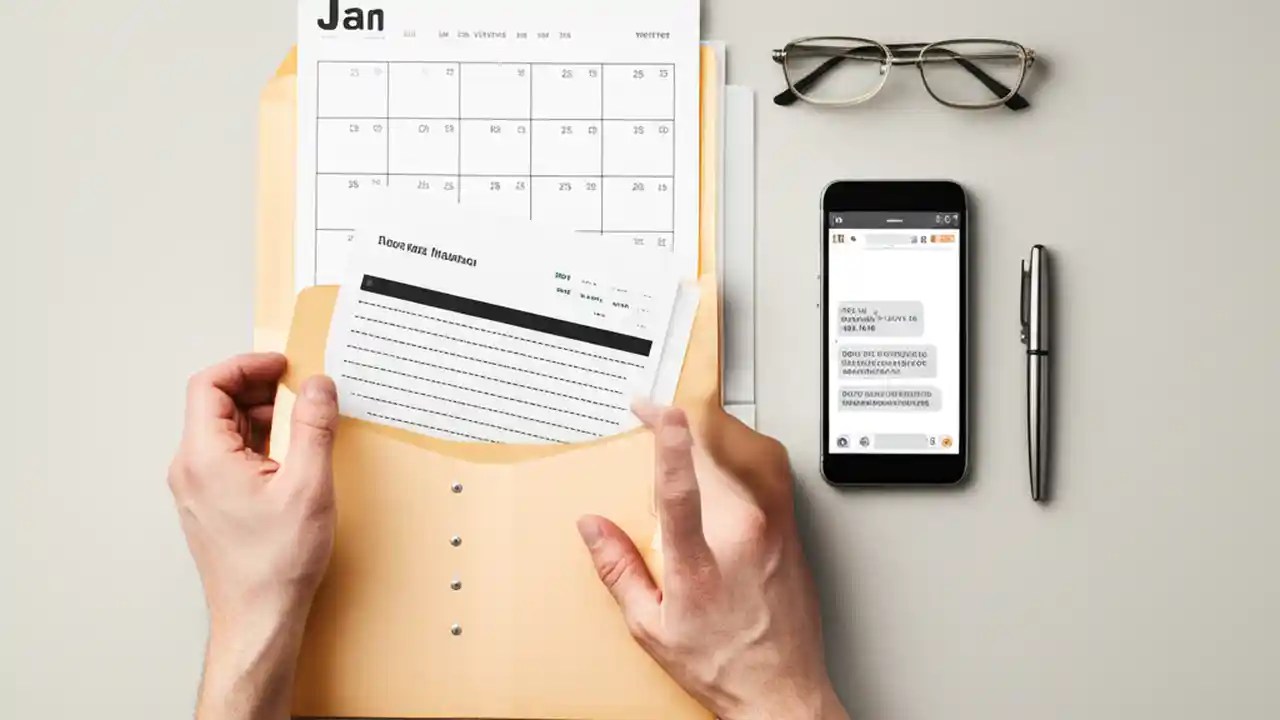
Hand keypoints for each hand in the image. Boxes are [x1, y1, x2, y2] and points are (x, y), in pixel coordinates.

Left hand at [168, 353, 339, 719]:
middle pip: (216, 404)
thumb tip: (318, 385)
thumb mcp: (308, 485)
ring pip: (224, 430)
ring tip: (304, 426)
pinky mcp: (211, 503)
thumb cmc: (275, 563)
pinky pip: (230, 456)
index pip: (210, 385)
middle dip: (261, 389)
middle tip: (303, 393)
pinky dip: (260, 444)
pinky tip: (292, 457)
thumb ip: (313, 427)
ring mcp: (198, 488)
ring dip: (263, 417)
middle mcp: (190, 469)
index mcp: (203, 457)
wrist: (258, 618)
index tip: (284, 366)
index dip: (248, 365)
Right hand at [577, 404, 848, 719]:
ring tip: (686, 434)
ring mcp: (775, 530)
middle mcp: (744, 537)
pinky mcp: (793, 530)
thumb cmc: (724, 665)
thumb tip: (592, 527)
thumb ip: (617, 569)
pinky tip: (723, 469)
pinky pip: (766, 473)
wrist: (783, 692)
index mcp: (699, 562)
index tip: (654, 411)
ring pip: (741, 457)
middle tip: (652, 415)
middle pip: (710, 457)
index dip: (667, 441)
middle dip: (679, 430)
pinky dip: (740, 458)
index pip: (680, 488)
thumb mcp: (651, 627)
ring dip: (710, 438)